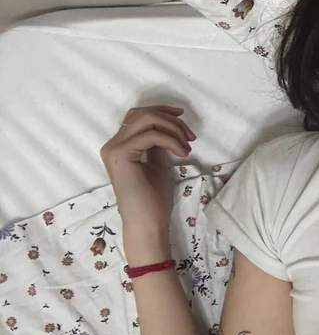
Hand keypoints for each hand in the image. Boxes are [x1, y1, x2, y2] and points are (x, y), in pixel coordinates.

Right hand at [100, 106, 196, 239]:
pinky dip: (171, 140)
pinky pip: (151, 135)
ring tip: (187, 146)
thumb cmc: (153, 200)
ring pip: (147, 119)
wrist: (147, 223)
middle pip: (142, 113)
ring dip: (173, 129)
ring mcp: (114, 148)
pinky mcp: (121, 154)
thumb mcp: (156, 164)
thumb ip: (156, 145)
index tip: (183, 117)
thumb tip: (166, 129)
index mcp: (119, 146)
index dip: (161, 111)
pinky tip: (182, 152)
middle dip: (170, 119)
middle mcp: (112, 144)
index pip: (138, 116)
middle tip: (190, 135)